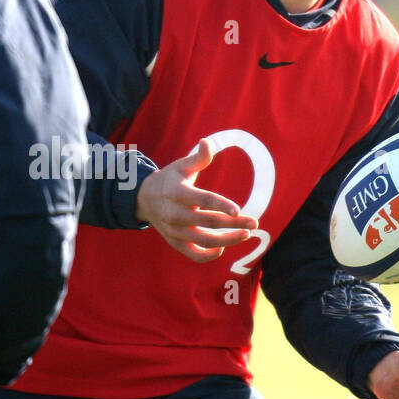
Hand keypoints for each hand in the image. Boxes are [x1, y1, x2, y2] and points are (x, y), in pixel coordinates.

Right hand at [135, 139, 257, 262]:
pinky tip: (223, 248)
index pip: (203, 200)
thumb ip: (198, 158)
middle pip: (209, 222)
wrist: (144, 199)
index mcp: (178, 193)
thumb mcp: (180, 166)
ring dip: (227, 240)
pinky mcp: (175, 243)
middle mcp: (175, 214)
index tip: (239, 210)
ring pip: (204, 241)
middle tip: (254, 223)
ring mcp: (175, 231)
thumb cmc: (169, 180)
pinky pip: (194, 254)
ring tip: (246, 234)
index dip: (221, 205)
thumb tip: (207, 142)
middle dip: (234, 224)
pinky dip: (209, 255)